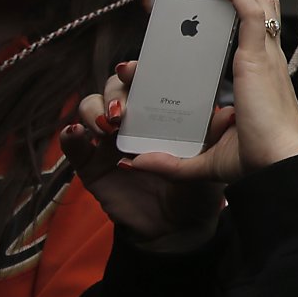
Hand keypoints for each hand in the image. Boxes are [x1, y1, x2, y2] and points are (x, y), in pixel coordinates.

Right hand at [61, 62, 228, 250]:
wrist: (176, 227)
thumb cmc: (196, 187)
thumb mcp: (210, 161)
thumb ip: (214, 137)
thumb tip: (226, 113)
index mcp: (163, 113)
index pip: (148, 82)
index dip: (139, 71)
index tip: (134, 68)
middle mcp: (134, 120)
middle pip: (116, 89)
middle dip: (117, 90)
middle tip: (124, 106)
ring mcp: (109, 141)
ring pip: (92, 109)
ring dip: (95, 110)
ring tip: (110, 124)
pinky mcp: (90, 164)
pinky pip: (74, 145)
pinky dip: (71, 135)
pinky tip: (76, 134)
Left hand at [118, 0, 297, 188]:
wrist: (278, 166)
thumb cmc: (255, 162)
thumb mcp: (203, 160)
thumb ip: (168, 160)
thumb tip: (133, 161)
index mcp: (261, 76)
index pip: (255, 29)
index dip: (241, 6)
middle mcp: (266, 59)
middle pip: (260, 5)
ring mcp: (264, 55)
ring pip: (258, 0)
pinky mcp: (256, 56)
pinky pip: (249, 10)